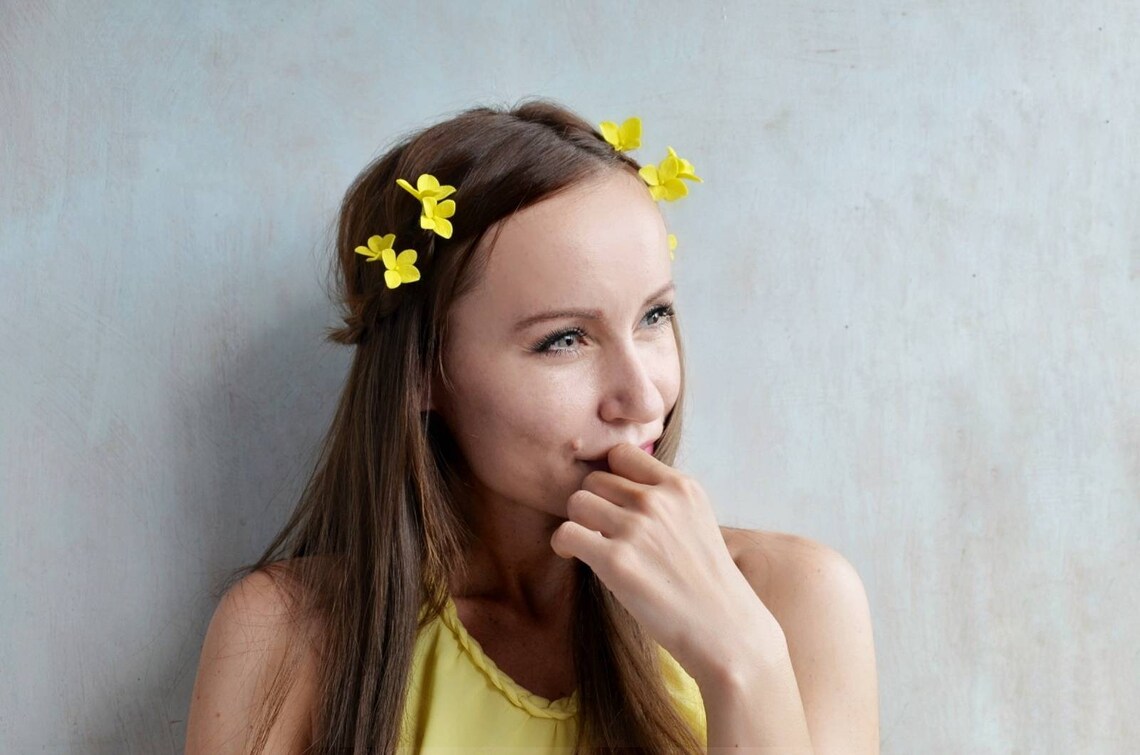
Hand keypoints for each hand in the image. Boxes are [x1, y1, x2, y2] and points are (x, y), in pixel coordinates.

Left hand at [550, 442, 772, 683]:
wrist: (726, 630)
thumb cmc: (707, 582)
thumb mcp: (698, 521)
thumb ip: (665, 500)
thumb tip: (620, 487)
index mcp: (681, 487)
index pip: (622, 454)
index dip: (610, 476)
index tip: (612, 500)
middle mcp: (658, 501)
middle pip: (594, 479)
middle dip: (593, 503)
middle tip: (600, 530)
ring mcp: (637, 529)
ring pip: (577, 501)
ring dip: (577, 522)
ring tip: (588, 543)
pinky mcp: (617, 561)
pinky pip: (567, 532)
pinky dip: (563, 543)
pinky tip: (575, 556)